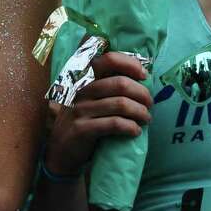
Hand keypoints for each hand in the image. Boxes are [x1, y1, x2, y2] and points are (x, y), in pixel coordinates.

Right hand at [44, 52, 152, 176]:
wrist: (61, 151)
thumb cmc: (84, 122)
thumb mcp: (92, 101)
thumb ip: (109, 88)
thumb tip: (141, 80)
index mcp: (86, 79)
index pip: (109, 60)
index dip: (130, 64)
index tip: (144, 75)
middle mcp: (82, 91)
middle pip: (120, 83)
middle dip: (142, 93)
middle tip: (149, 104)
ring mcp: (80, 109)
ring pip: (120, 104)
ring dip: (140, 112)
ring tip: (146, 118)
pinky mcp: (82, 128)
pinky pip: (114, 123)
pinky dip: (130, 127)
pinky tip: (136, 131)